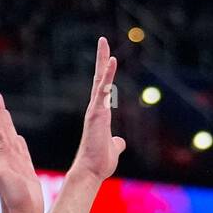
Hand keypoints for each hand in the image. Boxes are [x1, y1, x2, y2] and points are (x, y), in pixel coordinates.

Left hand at [0, 93, 43, 212]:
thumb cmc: (14, 201)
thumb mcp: (4, 174)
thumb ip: (2, 153)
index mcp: (1, 157)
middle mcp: (7, 160)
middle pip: (2, 131)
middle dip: (0, 113)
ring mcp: (16, 167)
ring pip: (12, 140)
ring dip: (8, 126)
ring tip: (5, 113)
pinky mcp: (26, 174)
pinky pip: (22, 153)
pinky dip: (20, 144)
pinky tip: (19, 139)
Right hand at [69, 37, 125, 183]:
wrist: (91, 172)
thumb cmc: (99, 163)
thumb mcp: (113, 149)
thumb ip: (117, 142)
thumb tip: (120, 141)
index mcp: (100, 115)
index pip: (103, 89)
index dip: (106, 74)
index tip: (108, 58)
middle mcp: (96, 109)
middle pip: (100, 79)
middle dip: (102, 59)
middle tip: (103, 41)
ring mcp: (95, 110)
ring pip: (100, 80)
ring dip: (103, 61)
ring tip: (104, 42)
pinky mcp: (97, 113)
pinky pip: (103, 90)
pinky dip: (107, 75)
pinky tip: (112, 60)